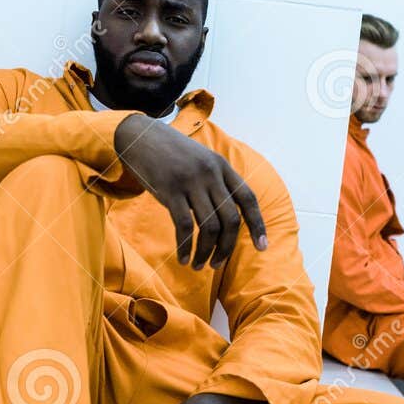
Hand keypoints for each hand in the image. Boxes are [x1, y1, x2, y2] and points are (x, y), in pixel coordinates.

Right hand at [115, 113, 266, 268]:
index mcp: (222, 166)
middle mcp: (210, 173)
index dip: (258, 225)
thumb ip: (217, 183)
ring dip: (206, 252)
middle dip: (226, 247)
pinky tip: (183, 258)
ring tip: (198, 265)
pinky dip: (185, 247)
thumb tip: (229, 218)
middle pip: (230, 219)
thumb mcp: (201, 161)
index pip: (248, 199)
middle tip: (216, 265)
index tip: (262, 248)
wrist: (140, 137)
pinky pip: (184, 226)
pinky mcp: (169, 190)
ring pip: (209, 227)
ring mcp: (190, 181)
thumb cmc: (172, 155)